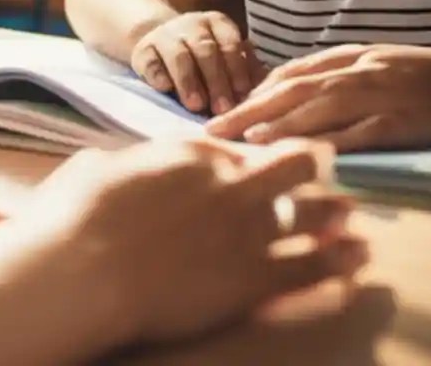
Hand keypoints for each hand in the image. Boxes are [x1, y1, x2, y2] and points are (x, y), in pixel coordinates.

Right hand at [42, 141, 361, 345]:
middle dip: (315, 172)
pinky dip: (338, 274)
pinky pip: (314, 275)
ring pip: (317, 221)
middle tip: (328, 180)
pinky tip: (355, 275)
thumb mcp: (94, 169)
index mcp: (192, 154)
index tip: (266, 164)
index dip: (258, 156)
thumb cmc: (74, 216)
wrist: (84, 269)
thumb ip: (123, 166)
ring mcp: (249, 233)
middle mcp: (232, 186)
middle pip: (296, 169)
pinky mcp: (256, 281)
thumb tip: (115, 168)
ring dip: (338, 224)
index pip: (241, 148)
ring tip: (356, 231)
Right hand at [131, 11, 266, 114]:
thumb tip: (270, 93)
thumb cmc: (204, 59)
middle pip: (206, 50)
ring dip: (188, 81)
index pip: (231, 44)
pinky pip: (150, 62)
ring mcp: (164, 35)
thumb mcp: (226, 57)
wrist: (160, 42)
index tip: (244, 96)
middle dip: (216, 80)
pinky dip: (158, 75)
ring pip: (178, 55)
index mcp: (218, 23)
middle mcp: (192, 24)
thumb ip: (245, 72)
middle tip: (223, 109)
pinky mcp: (142, 50)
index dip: (238, 70)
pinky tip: (165, 89)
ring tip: (196, 105)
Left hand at [205, 44, 430, 150]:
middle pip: (292, 89)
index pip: (292, 73)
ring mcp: (382, 95)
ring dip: (276, 125)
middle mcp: (361, 71)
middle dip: (248, 109)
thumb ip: (340, 76)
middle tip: (212, 130)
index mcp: (353, 57)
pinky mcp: (403, 123)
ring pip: (319, 108)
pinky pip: (358, 134)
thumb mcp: (381, 65)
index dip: (254, 91)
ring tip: (242, 141)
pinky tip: (299, 155)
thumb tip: (294, 93)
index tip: (224, 109)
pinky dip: (326, 143)